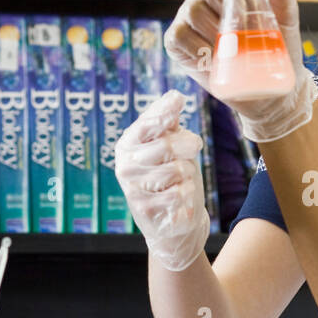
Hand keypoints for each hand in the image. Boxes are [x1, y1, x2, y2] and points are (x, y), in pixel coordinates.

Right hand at [114, 89, 210, 270]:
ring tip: (180, 180)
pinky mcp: (143, 209)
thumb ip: (170, 122)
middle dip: (188, 146)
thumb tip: (175, 95)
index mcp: (128, 143)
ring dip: (188, 174)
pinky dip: (187, 195)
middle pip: (166, 145)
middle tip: (193, 149)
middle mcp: (124, 164)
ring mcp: (132, 187)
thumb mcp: (172, 146)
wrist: (173, 221)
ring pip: (177, 169)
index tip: (179, 100)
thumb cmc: (173, 178)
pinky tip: (179, 200)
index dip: (165, 113)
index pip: (147, 123)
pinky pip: (179, 193)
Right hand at [163, 0, 317, 142]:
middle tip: (249, 32)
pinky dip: (198, 49)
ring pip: (192, 13)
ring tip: (236, 50)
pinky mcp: (178, 43)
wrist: (270, 89)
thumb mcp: (286, 13)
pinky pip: (179, 37)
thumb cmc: (279, 46)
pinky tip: (215, 60)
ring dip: (217, 34)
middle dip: (228, 11)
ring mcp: (188, 18)